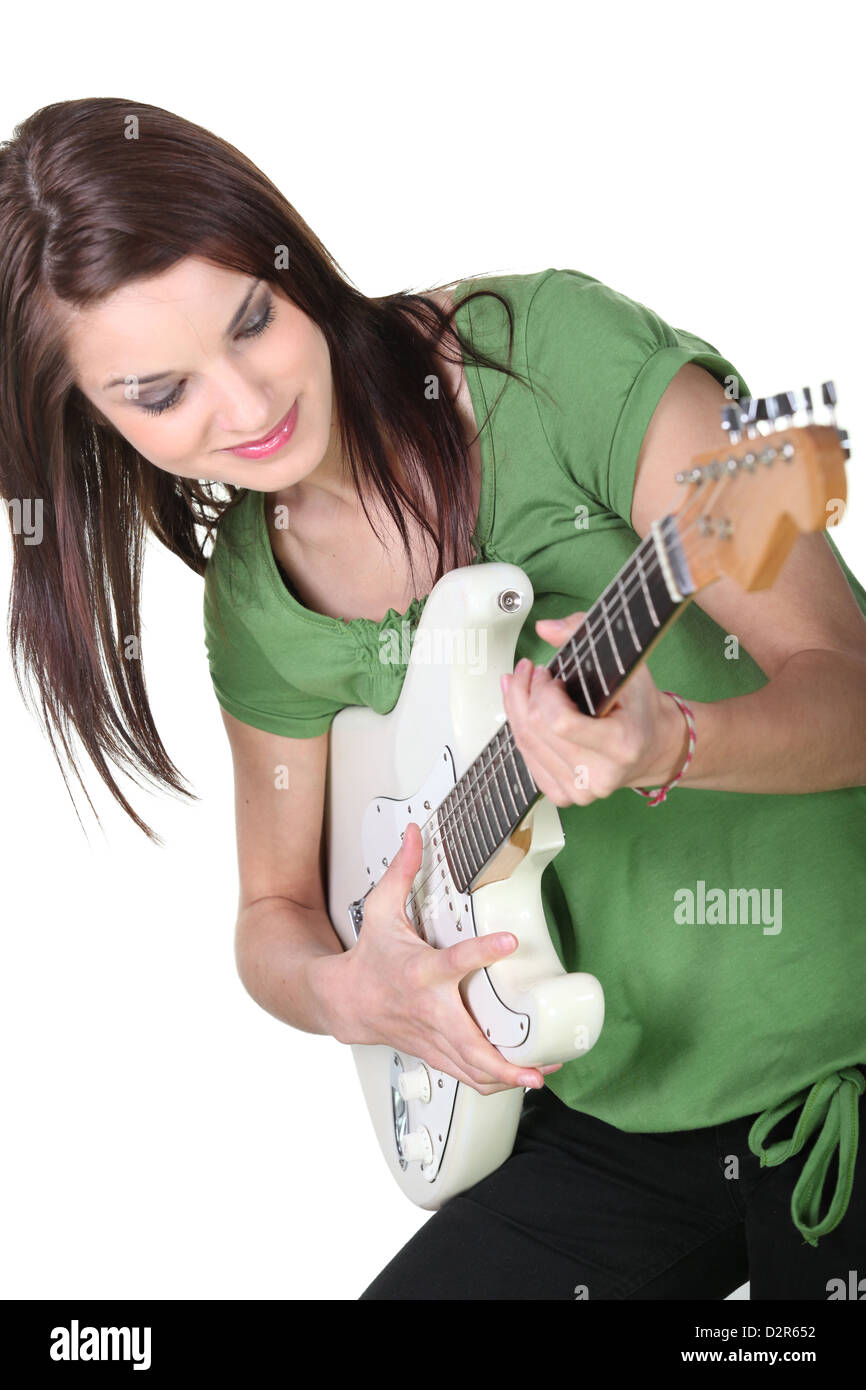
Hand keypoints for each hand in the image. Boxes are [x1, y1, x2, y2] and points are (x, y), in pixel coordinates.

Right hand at [328, 822, 564, 1094]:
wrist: (344, 1001)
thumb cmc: (369, 958)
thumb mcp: (380, 910)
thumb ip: (401, 872)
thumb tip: (414, 835)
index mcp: (420, 971)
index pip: (453, 961)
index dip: (481, 952)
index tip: (508, 943)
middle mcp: (428, 1010)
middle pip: (467, 1041)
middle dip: (501, 1059)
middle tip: (535, 1063)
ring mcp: (432, 1038)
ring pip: (469, 1068)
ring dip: (506, 1078)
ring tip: (540, 1073)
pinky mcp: (435, 1054)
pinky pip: (466, 1077)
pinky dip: (494, 1083)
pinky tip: (521, 1080)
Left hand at [500, 612, 689, 807]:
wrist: (654, 746)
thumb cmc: (640, 706)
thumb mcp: (625, 664)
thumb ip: (583, 635)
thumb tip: (545, 628)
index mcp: (621, 746)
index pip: (559, 722)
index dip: (544, 692)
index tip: (550, 674)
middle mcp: (600, 775)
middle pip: (536, 730)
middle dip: (526, 693)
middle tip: (534, 674)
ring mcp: (581, 791)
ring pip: (525, 743)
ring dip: (518, 708)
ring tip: (527, 687)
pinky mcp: (564, 797)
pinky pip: (526, 759)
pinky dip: (521, 730)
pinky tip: (524, 712)